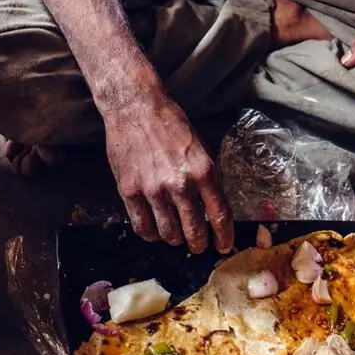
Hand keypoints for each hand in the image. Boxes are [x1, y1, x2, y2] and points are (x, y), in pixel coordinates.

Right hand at [105, 92, 233, 253]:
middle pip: (194, 231)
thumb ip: (208, 179)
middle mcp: (180, 183)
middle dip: (199, 244)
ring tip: (176, 237)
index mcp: (204, 172)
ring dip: (175, 239)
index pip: (220, 216)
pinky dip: (151, 235)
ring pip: (168, 233)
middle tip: (198, 247)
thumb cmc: (171, 125)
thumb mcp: (201, 148)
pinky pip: (142, 227)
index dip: (224, 237)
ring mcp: (153, 189)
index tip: (224, 246)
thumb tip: (214, 209)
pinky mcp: (129, 191)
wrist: (136, 107)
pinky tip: (155, 232)